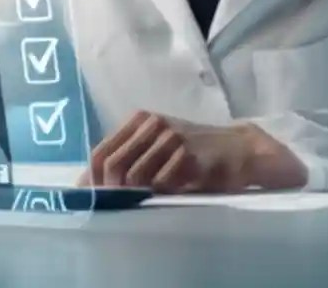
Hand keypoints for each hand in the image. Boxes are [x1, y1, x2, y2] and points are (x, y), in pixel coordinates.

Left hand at [78, 111, 307, 193]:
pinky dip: (157, 195)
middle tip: (113, 208)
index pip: (101, 151)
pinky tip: (163, 199)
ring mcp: (171, 139)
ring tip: (138, 204)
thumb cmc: (194, 149)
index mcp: (141, 120)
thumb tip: (91, 184)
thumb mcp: (159, 143)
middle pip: (113, 164)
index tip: (88, 199)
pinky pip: (161, 183)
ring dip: (134, 195)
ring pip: (135, 176)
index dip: (91, 178)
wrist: (239, 148)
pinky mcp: (188, 156)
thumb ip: (129, 155)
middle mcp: (152, 125)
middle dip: (109, 190)